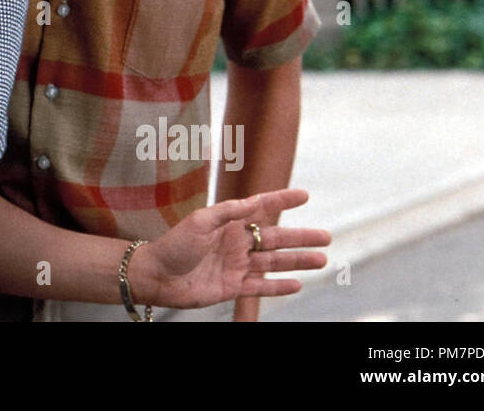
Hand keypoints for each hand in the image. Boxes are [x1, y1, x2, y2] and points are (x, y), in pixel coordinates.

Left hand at [132, 189, 329, 308]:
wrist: (157, 276)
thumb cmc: (174, 245)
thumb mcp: (200, 221)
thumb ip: (228, 211)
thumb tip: (254, 201)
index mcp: (228, 223)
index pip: (260, 208)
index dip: (282, 201)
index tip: (304, 195)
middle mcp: (236, 243)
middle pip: (275, 239)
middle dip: (301, 237)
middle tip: (326, 236)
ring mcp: (236, 266)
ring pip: (274, 263)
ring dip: (297, 262)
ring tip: (321, 260)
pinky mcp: (233, 288)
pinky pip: (261, 287)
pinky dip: (279, 286)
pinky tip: (298, 284)